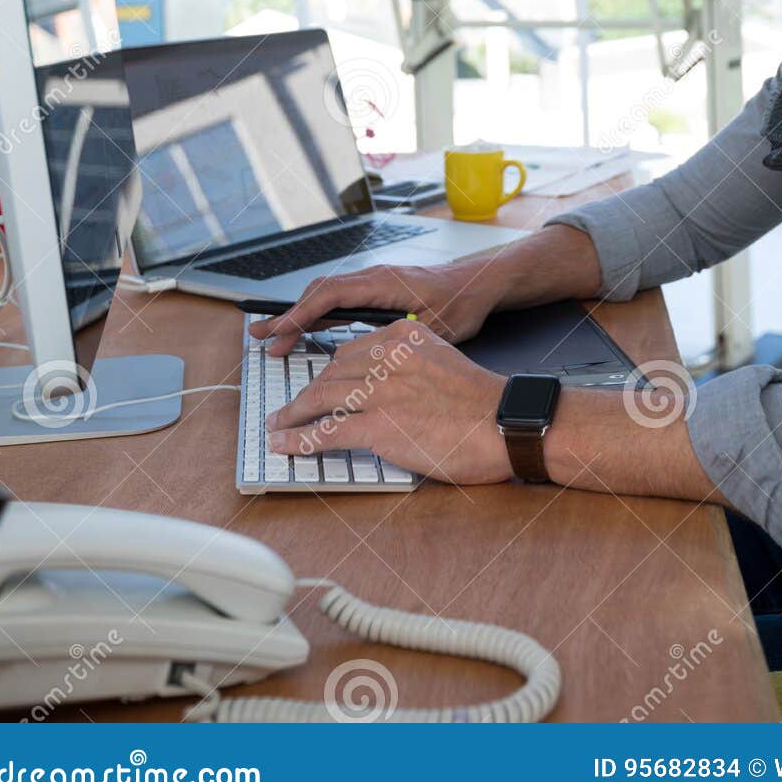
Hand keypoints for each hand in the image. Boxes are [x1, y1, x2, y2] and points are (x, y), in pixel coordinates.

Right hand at [249, 257, 501, 354]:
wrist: (479, 283)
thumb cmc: (462, 301)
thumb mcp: (434, 327)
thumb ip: (399, 338)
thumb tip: (369, 356)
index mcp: (383, 283)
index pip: (330, 295)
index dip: (301, 315)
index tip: (278, 333)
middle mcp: (373, 278)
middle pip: (320, 292)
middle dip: (289, 315)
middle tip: (261, 336)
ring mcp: (374, 283)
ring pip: (327, 294)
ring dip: (301, 314)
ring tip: (274, 335)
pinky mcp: (378, 291)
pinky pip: (340, 299)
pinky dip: (319, 313)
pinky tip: (308, 330)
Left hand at [265, 319, 511, 484]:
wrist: (504, 423)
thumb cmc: (479, 402)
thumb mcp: (441, 361)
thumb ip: (408, 364)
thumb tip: (381, 386)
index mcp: (403, 336)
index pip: (350, 351)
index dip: (327, 373)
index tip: (314, 385)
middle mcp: (387, 357)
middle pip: (331, 373)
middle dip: (305, 393)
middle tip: (287, 408)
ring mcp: (381, 390)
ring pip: (322, 398)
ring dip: (293, 415)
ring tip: (277, 427)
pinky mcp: (379, 425)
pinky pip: (326, 431)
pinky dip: (298, 439)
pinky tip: (285, 445)